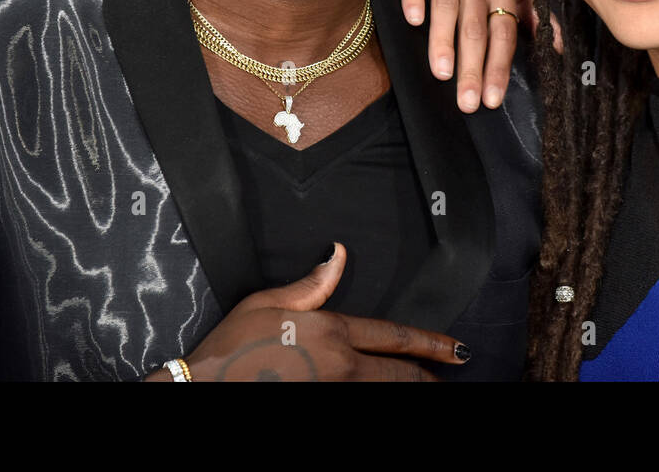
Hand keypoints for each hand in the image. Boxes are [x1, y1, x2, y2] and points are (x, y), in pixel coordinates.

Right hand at [144, 244, 468, 380]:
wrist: (204, 388)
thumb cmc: (230, 345)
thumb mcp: (268, 302)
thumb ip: (313, 283)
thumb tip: (340, 254)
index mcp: (331, 332)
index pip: (393, 336)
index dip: (429, 344)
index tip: (455, 349)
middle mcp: (340, 365)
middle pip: (399, 373)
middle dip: (429, 375)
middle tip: (451, 373)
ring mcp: (333, 392)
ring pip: (385, 393)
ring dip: (409, 390)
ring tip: (429, 388)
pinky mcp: (322, 405)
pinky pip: (362, 404)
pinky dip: (380, 400)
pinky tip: (389, 397)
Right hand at [388, 0, 561, 111]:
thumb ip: (536, 16)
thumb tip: (559, 49)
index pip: (504, 31)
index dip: (499, 66)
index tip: (492, 100)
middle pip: (476, 26)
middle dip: (472, 67)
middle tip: (467, 102)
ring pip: (446, 5)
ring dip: (443, 40)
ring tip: (442, 73)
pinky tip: (413, 22)